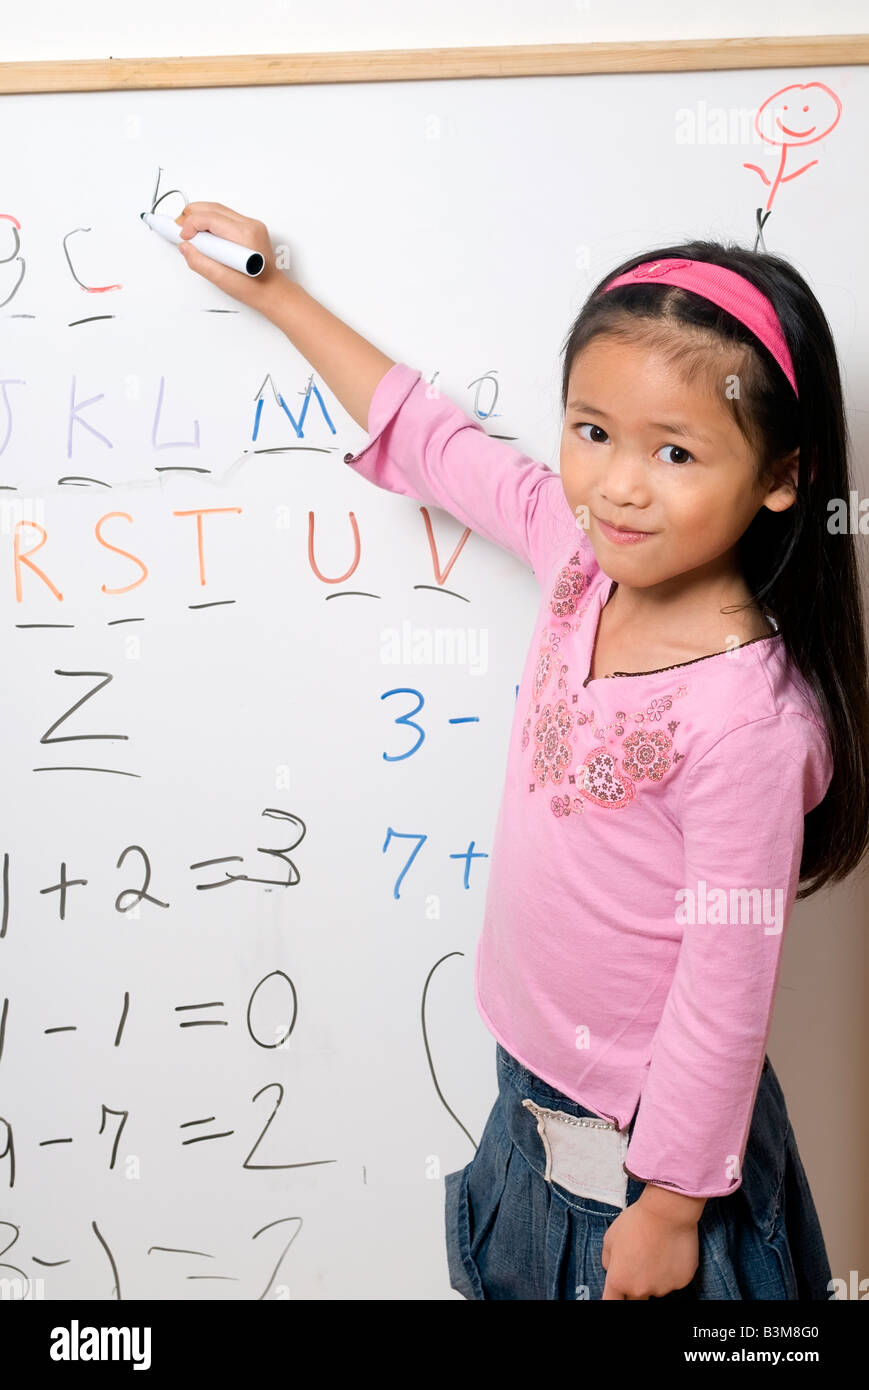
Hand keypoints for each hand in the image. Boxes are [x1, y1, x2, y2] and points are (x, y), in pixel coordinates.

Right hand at [173, 201, 286, 317]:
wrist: (273, 292)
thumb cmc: (255, 288)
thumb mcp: (222, 280)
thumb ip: (200, 262)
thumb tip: (185, 247)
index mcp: (245, 235)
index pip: (210, 218)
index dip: (190, 224)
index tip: (182, 236)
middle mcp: (250, 225)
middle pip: (213, 208)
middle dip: (191, 215)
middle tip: (178, 229)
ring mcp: (251, 225)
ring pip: (218, 210)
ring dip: (200, 217)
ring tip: (188, 232)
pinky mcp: (249, 228)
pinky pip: (224, 217)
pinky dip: (210, 223)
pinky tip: (202, 234)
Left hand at [600, 1193, 700, 1298]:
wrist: (667, 1212)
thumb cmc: (637, 1221)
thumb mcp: (610, 1237)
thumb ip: (608, 1260)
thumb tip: (613, 1269)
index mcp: (619, 1280)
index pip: (611, 1302)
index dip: (614, 1298)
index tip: (617, 1294)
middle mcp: (640, 1289)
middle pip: (635, 1299)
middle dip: (635, 1285)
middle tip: (639, 1262)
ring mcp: (663, 1288)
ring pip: (656, 1288)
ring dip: (655, 1276)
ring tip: (657, 1250)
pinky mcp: (681, 1282)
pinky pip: (674, 1280)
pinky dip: (672, 1271)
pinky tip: (670, 1251)